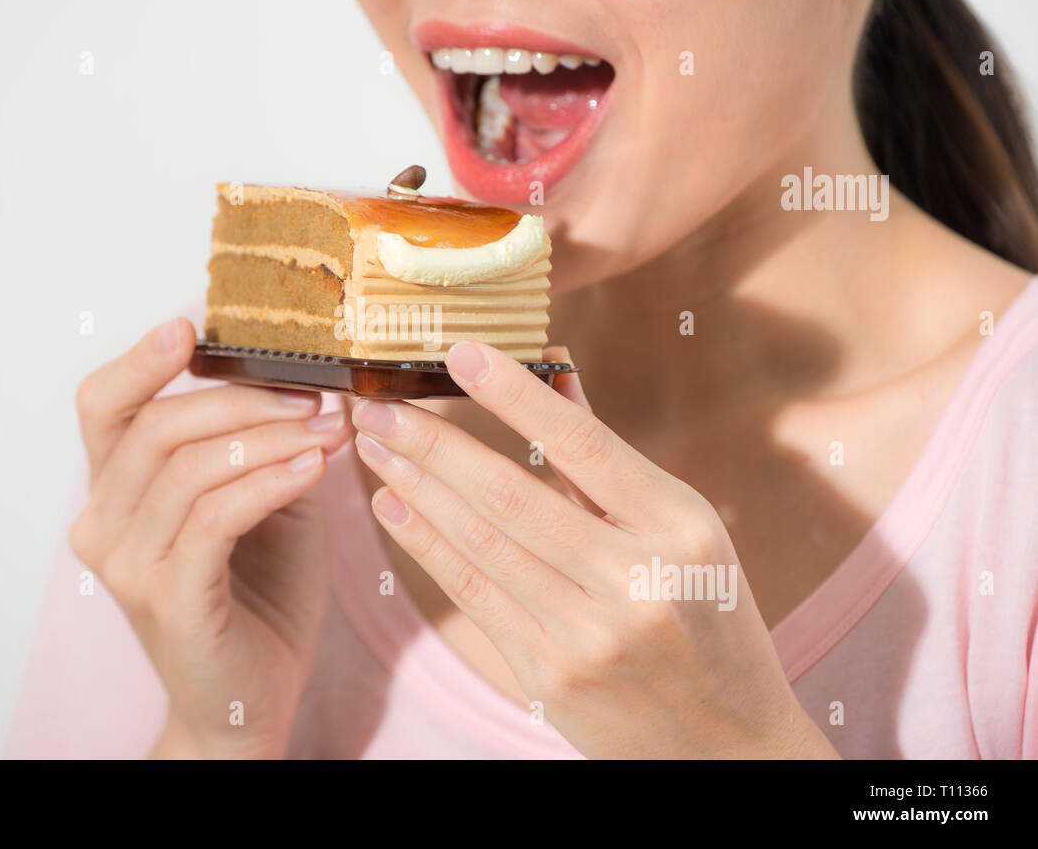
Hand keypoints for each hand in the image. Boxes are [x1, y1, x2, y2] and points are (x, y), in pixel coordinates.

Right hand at [70, 318, 352, 757]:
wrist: (246, 701)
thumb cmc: (257, 598)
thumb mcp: (263, 503)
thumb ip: (265, 446)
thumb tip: (309, 384)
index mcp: (116, 492)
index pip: (103, 406)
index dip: (139, 359)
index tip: (190, 326)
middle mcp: (104, 524)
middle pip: (155, 425)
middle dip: (240, 400)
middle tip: (311, 395)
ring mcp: (130, 565)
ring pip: (189, 467)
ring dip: (268, 437)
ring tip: (327, 430)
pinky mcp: (170, 599)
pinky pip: (216, 517)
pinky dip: (269, 481)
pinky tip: (313, 468)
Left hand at [351, 340, 836, 758]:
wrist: (723, 746)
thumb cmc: (706, 620)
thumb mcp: (682, 531)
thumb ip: (605, 456)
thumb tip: (552, 367)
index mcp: (679, 529)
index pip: (583, 444)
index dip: (515, 395)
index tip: (459, 351)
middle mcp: (635, 581)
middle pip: (511, 494)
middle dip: (433, 442)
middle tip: (378, 403)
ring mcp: (587, 635)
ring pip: (480, 542)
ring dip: (416, 486)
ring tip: (374, 444)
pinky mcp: (547, 676)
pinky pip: (471, 594)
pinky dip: (426, 543)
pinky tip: (393, 505)